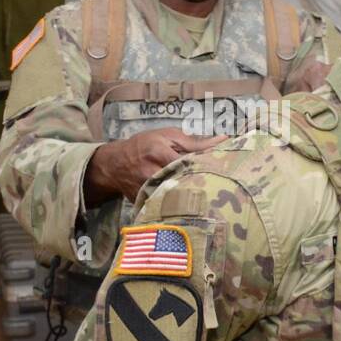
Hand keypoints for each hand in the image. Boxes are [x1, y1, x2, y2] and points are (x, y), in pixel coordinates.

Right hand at [84, 127, 226, 205]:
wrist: (115, 164)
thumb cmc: (144, 145)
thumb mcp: (167, 135)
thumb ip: (195, 142)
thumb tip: (223, 139)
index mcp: (158, 152)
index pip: (188, 162)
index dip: (207, 166)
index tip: (225, 169)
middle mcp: (152, 173)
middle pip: (184, 182)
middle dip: (203, 185)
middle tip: (224, 188)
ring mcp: (147, 190)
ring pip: (176, 197)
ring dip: (194, 197)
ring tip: (212, 199)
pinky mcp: (145, 202)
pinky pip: (166, 205)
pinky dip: (180, 204)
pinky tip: (194, 205)